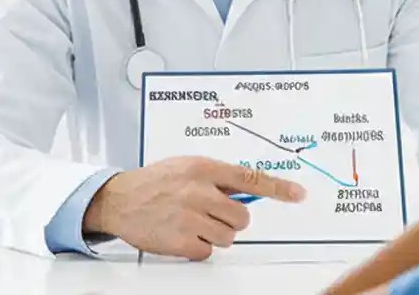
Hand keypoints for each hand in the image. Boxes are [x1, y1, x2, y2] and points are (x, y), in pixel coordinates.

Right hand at [83, 156, 306, 259]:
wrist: (119, 200)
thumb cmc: (154, 182)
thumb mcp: (186, 167)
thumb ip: (216, 177)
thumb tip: (247, 191)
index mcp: (203, 168)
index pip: (249, 178)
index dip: (277, 188)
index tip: (298, 194)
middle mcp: (199, 191)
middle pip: (242, 217)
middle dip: (231, 220)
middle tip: (210, 214)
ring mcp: (191, 217)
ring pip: (228, 236)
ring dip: (214, 234)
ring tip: (191, 222)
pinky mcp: (182, 240)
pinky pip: (208, 251)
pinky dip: (197, 247)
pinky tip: (181, 234)